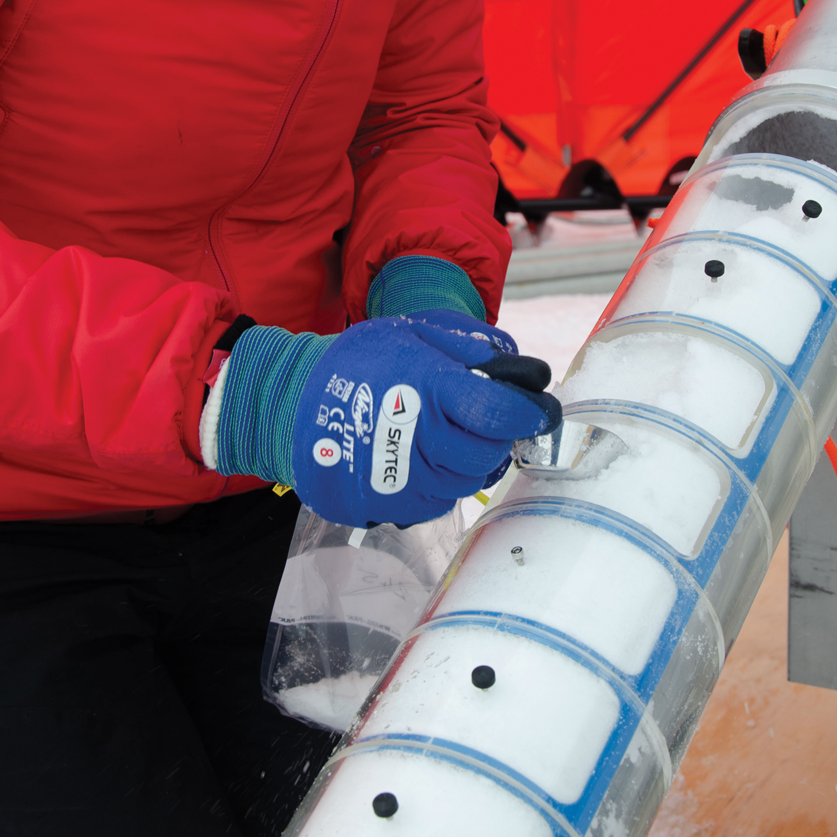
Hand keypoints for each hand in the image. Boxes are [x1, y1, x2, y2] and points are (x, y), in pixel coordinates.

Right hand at [293, 317, 559, 525]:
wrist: (295, 404)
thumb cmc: (359, 363)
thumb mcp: (411, 333)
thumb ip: (466, 345)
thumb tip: (513, 362)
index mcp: (430, 389)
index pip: (500, 413)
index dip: (530, 414)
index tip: (540, 411)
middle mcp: (421, 438)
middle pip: (489, 452)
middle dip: (498, 435)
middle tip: (485, 418)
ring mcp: (407, 477)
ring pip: (469, 479)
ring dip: (470, 458)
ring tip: (448, 433)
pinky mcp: (395, 503)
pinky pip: (442, 499)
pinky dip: (445, 479)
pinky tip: (426, 455)